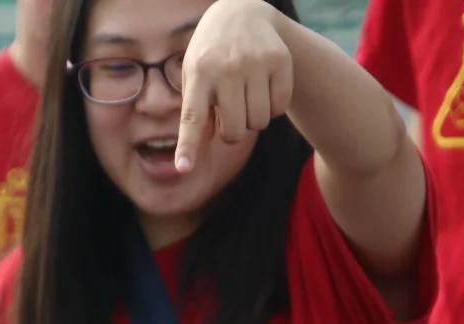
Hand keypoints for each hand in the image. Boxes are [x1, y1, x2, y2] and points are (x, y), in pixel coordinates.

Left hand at [175, 0, 292, 173]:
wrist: (242, 11)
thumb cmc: (211, 54)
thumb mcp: (194, 75)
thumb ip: (196, 111)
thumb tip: (204, 144)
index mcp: (199, 73)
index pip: (192, 118)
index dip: (188, 146)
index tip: (183, 167)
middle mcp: (227, 68)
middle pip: (235, 132)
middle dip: (232, 132)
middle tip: (229, 114)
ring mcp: (256, 63)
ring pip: (259, 123)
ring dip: (253, 120)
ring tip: (246, 98)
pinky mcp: (280, 61)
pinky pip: (279, 108)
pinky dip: (273, 108)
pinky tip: (263, 89)